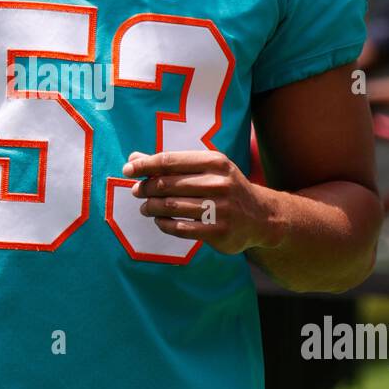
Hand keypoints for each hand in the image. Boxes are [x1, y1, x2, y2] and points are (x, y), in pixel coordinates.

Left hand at [122, 148, 277, 254]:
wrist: (262, 217)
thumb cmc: (226, 188)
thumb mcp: (206, 168)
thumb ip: (171, 163)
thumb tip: (133, 158)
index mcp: (214, 162)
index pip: (169, 160)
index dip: (144, 165)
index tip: (127, 170)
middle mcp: (218, 183)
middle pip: (167, 184)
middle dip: (146, 188)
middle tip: (138, 192)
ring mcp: (220, 208)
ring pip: (171, 207)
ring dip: (151, 207)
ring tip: (145, 208)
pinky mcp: (218, 231)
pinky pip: (180, 228)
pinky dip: (164, 224)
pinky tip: (160, 221)